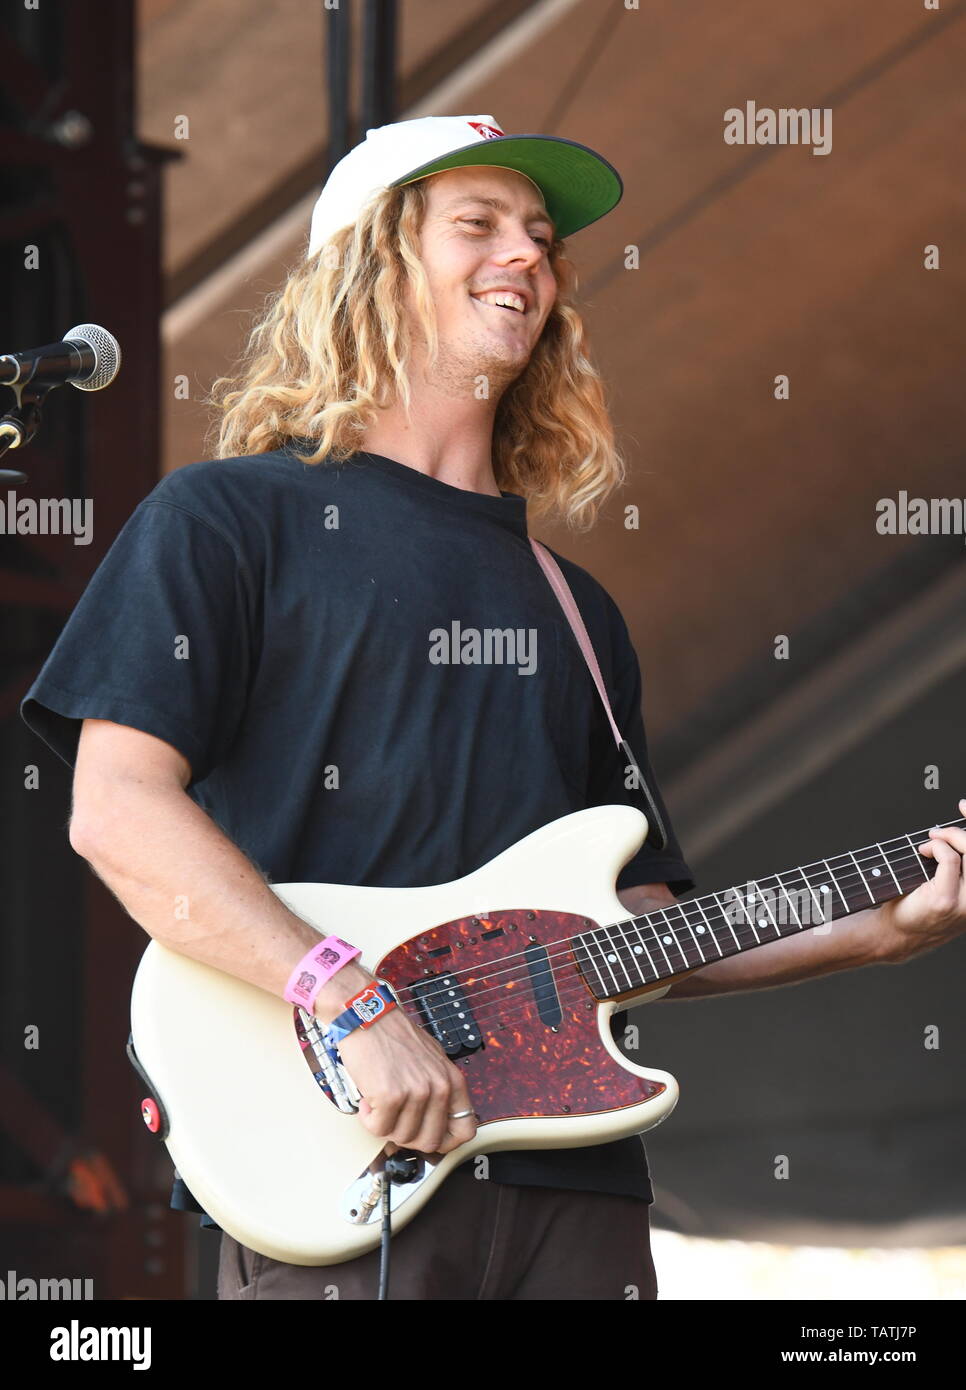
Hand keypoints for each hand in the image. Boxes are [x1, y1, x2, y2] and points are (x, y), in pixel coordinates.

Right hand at [313, 965, 477, 1156]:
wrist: (367, 1015)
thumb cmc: (393, 1035)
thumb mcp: (431, 1060)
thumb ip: (438, 1090)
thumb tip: (436, 1122)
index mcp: (452, 1080)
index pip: (464, 1130)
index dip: (446, 1142)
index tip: (428, 1137)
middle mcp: (438, 1087)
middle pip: (429, 1141)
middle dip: (408, 1136)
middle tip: (395, 1118)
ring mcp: (416, 1093)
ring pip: (401, 1137)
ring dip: (385, 1124)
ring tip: (380, 1100)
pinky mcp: (390, 1096)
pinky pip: (379, 1128)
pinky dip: (368, 1118)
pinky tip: (368, 1098)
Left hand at [875, 799, 965, 962]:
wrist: (894, 934)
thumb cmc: (916, 906)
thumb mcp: (942, 884)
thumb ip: (954, 865)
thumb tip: (953, 833)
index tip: (963, 806)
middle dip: (960, 831)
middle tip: (938, 831)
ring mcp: (965, 903)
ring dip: (949, 838)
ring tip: (931, 840)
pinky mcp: (946, 900)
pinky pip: (951, 862)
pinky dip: (937, 848)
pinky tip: (924, 851)